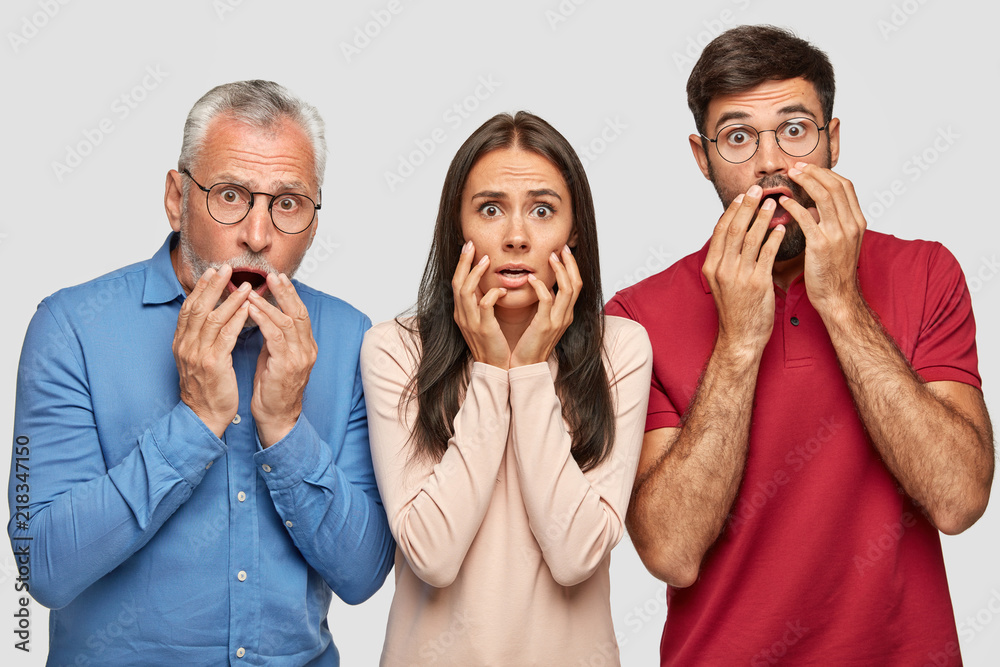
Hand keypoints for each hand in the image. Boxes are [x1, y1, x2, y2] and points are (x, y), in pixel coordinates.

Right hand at [173, 264, 251, 436]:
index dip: (200, 289)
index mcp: (181, 343)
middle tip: (225, 268)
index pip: (188, 309)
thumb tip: (210, 315)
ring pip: (212, 318)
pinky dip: (237, 319)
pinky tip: (248, 308)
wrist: (204, 415)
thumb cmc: (206, 387)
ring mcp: (198, 354)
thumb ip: (201, 338)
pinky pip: (226, 336)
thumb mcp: (197, 359)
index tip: (211, 272)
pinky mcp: (213, 364)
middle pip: (197, 307)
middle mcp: (186, 345)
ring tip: (244, 285)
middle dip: (212, 286)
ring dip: (230, 299)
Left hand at [247, 273, 317, 447]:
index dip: (290, 295)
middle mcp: (306, 349)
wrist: (276, 417)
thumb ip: (273, 338)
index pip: (300, 314)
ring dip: (269, 303)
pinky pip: (275, 336)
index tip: (279, 279)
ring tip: (252, 290)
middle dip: (285, 292)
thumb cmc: (272, 389)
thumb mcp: (274, 357)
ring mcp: (299, 357)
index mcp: (305, 346)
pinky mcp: (286, 365)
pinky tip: (251, 309)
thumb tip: (263, 317)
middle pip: (298, 312)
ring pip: (287, 321)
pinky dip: (263, 319)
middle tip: (273, 275)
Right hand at [452, 240, 510, 368]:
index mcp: (461, 312)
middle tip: (470, 245)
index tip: (468, 248)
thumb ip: (483, 303)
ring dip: (475, 274)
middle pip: (457, 283)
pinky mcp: (484, 329)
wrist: (496, 367)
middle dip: (463, 262)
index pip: (457, 283)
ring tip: (486, 259)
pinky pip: (484, 306)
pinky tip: (501, 289)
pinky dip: (491, 295)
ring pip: (465, 291)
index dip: (461, 265)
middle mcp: (462, 315)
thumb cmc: (493, 343)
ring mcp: (471, 322)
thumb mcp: (483, 320)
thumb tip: (489, 284)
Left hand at [509, 245, 580, 367]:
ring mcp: (557, 321)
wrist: (525, 366)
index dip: (571, 267)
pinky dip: (541, 286)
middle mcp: (566, 316)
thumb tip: (543, 286)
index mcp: (565, 314)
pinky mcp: (545, 325)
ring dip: (560, 270)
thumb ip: (545, 305)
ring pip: (568, 289)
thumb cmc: (529, 344)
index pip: (576, 285)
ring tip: (551, 257)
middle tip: (561, 248)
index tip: (563, 252)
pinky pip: (547, 300)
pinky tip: (532, 278)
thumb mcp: (541, 321)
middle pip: (577, 283)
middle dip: (570, 263)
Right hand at [702, 184, 785, 357]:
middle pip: (735, 229)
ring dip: (763, 218)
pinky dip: (774, 239)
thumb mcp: (723, 283)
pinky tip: (782, 229)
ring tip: (773, 203)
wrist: (741, 338)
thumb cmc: (735, 311)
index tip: (742, 196)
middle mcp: (723, 268)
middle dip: (747, 206)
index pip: (721, 230)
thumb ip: (728, 260)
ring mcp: (739, 276)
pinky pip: (767, 255)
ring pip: (751, 238)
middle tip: (758, 190)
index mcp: (712, 266)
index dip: (732, 211)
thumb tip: (736, 236)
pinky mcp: (757, 284)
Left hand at [781, 162, 865, 315]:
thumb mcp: (839, 242)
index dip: (826, 173)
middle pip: (835, 186)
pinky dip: (794, 206)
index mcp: (858, 222)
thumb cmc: (834, 271)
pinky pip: (806, 217)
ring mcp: (838, 234)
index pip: (845, 186)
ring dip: (805, 182)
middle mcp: (852, 225)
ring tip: (789, 177)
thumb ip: (830, 222)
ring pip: (823, 197)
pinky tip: (783, 202)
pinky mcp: (821, 245)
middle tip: (796, 167)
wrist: (837, 297)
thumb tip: (813, 206)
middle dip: (814, 172)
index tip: (809, 168)